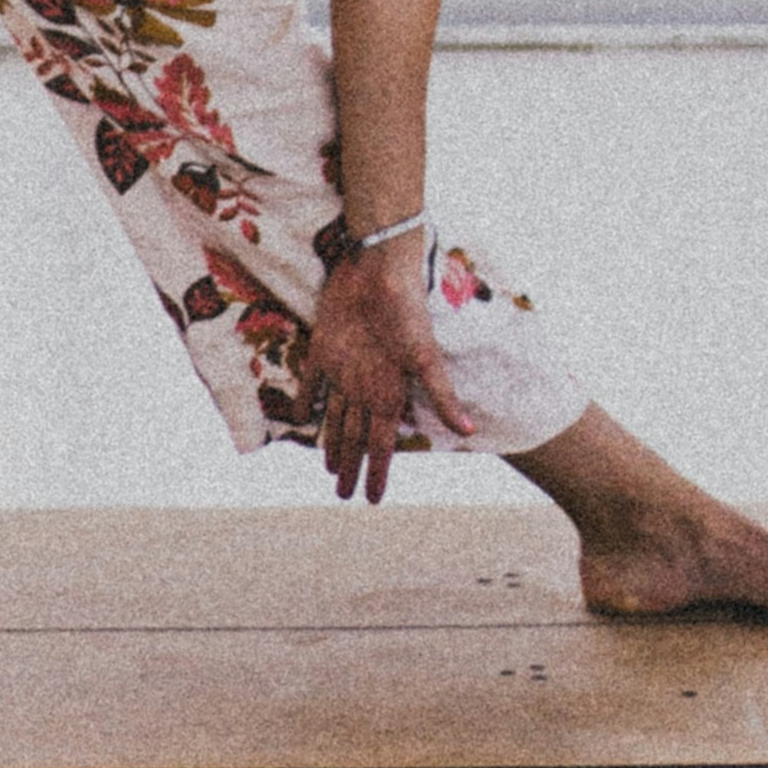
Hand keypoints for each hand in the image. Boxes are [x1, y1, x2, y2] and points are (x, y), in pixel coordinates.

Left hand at [302, 238, 465, 501]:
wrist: (379, 267)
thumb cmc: (406, 311)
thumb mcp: (424, 357)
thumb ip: (441, 394)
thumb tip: (469, 433)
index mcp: (388, 394)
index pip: (380, 446)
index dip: (376, 473)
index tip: (372, 500)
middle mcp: (364, 387)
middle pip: (354, 437)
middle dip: (349, 466)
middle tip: (343, 494)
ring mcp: (342, 369)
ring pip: (333, 417)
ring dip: (331, 442)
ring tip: (329, 468)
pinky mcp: (322, 347)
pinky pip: (310, 381)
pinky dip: (304, 399)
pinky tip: (298, 419)